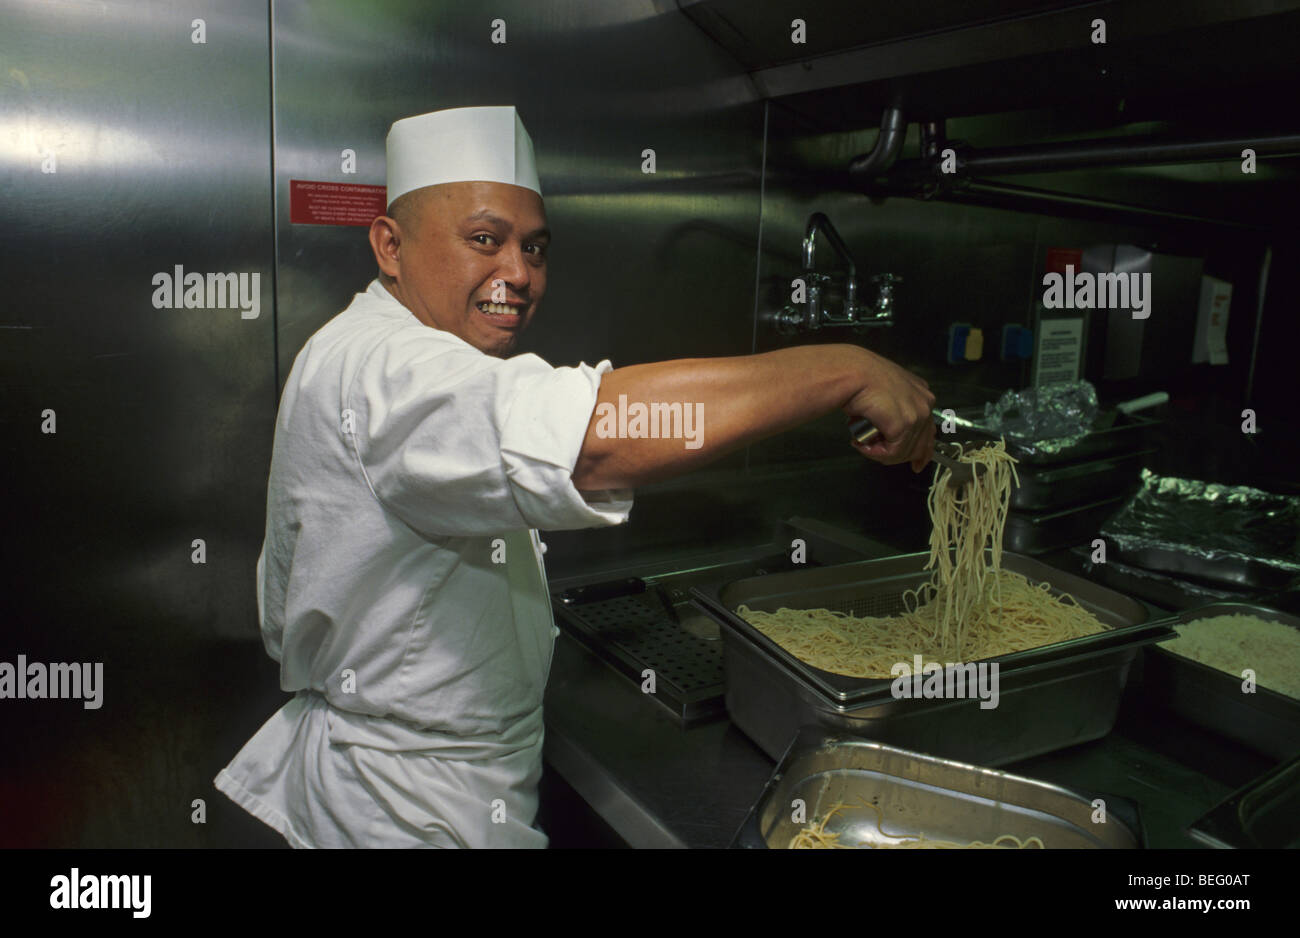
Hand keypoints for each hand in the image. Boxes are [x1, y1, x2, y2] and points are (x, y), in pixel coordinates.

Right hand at [844, 350, 935, 471]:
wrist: (851, 372)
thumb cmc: (858, 376)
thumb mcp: (882, 392)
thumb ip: (892, 410)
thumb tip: (887, 431)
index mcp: (921, 392)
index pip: (928, 429)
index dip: (922, 450)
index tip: (916, 463)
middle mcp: (924, 402)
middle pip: (920, 444)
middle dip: (896, 455)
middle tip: (873, 451)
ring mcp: (917, 414)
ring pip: (904, 451)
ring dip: (880, 453)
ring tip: (862, 443)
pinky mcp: (904, 425)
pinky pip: (892, 452)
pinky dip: (874, 453)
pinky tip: (862, 444)